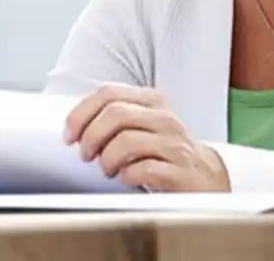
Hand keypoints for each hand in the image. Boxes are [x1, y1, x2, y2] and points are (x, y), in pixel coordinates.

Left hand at [64, 83, 229, 191]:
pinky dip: (127, 176)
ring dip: (107, 160)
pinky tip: (128, 179)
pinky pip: (143, 169)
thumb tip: (72, 126)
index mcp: (150, 101)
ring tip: (108, 170)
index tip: (69, 135)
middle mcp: (164, 118)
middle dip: (91, 137)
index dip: (81, 113)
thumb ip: (113, 118)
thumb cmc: (162, 152)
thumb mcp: (141, 126)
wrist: (204, 178)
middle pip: (115, 114)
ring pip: (126, 141)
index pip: (108, 93)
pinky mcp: (180, 171)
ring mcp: (175, 143)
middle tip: (86, 155)